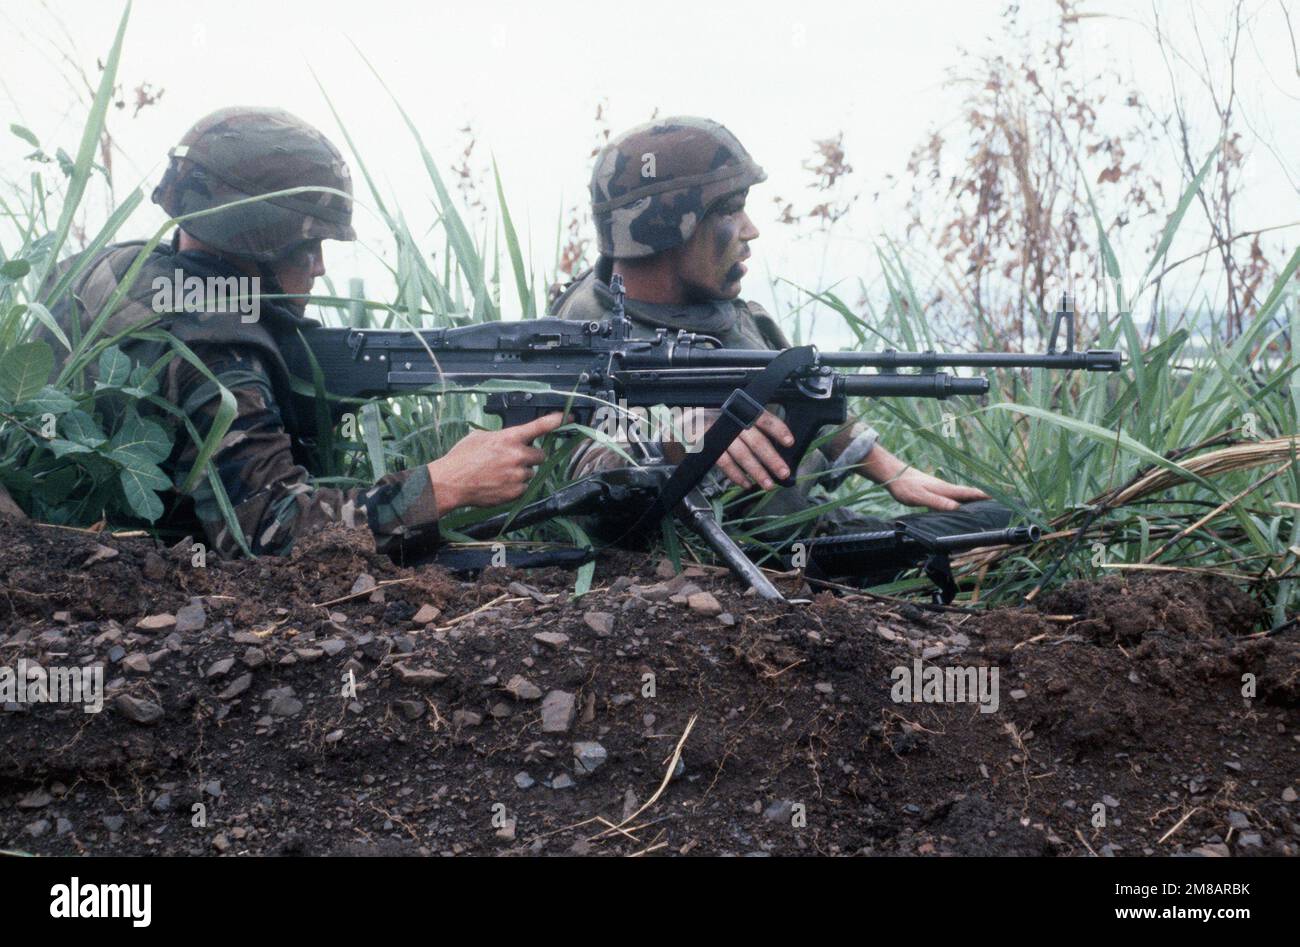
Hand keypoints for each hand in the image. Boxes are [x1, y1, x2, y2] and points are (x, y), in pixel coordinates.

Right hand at [426, 412, 564, 514]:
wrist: (451, 482)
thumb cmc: (461, 457)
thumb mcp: (479, 437)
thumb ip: (500, 437)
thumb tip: (508, 440)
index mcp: (509, 438)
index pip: (540, 426)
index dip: (557, 421)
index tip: (570, 417)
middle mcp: (518, 455)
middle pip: (540, 455)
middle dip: (531, 456)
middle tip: (514, 459)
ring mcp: (518, 475)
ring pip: (530, 472)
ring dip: (521, 472)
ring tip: (500, 474)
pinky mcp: (515, 492)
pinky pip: (523, 487)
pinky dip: (514, 486)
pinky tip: (499, 484)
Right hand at [713, 410, 794, 490]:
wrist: (690, 416)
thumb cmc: (719, 417)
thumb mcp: (737, 413)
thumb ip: (755, 425)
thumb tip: (779, 445)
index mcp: (743, 411)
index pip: (764, 418)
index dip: (778, 429)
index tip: (790, 442)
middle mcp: (733, 421)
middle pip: (756, 441)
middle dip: (771, 459)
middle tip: (783, 473)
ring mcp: (719, 433)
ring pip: (742, 455)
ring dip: (756, 471)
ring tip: (768, 484)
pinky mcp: (707, 444)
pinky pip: (724, 463)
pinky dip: (736, 475)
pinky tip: (746, 484)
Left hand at [885, 467, 989, 511]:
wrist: (893, 474)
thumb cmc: (905, 486)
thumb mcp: (920, 497)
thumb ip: (938, 502)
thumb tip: (957, 508)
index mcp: (945, 489)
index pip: (969, 493)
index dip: (984, 496)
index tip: (1000, 499)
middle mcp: (945, 487)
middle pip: (968, 493)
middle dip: (983, 498)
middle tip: (998, 503)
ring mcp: (940, 488)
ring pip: (961, 495)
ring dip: (973, 499)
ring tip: (984, 507)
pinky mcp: (934, 490)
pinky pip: (952, 496)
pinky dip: (961, 500)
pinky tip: (960, 506)